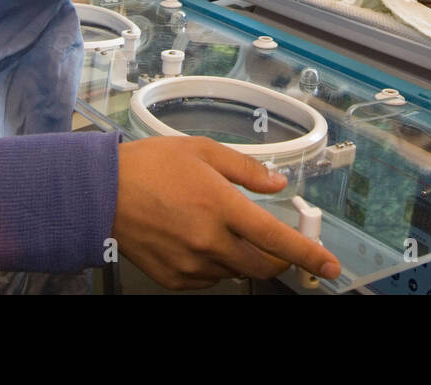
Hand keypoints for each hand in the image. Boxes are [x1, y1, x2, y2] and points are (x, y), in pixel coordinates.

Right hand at [112, 136, 340, 289]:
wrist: (101, 194)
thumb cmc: (150, 166)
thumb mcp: (203, 152)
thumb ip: (246, 170)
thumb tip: (278, 185)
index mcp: (220, 206)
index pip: (276, 239)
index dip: (308, 254)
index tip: (329, 265)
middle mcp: (209, 241)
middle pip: (262, 265)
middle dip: (279, 257)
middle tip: (277, 241)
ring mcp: (191, 265)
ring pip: (236, 271)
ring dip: (243, 255)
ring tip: (220, 226)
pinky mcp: (175, 279)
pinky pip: (210, 277)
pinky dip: (216, 263)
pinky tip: (199, 238)